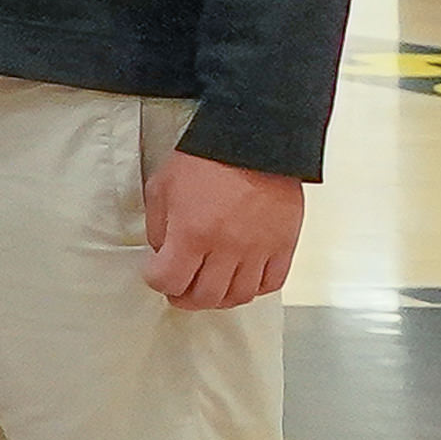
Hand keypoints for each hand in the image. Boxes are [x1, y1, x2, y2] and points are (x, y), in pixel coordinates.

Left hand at [144, 148, 303, 311]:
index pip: (168, 281)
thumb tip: (164, 254)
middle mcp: (227, 247)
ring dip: (218, 298)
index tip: (156, 272)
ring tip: (208, 286)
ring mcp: (259, 248)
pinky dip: (253, 288)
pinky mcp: (284, 244)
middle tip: (179, 288)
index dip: (156, 280)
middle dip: (184, 297)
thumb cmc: (205, 160)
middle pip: (204, 297)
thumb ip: (159, 227)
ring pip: (238, 296)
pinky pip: (271, 283)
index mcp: (192, 234)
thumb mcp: (161, 188)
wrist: (254, 140)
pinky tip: (240, 279)